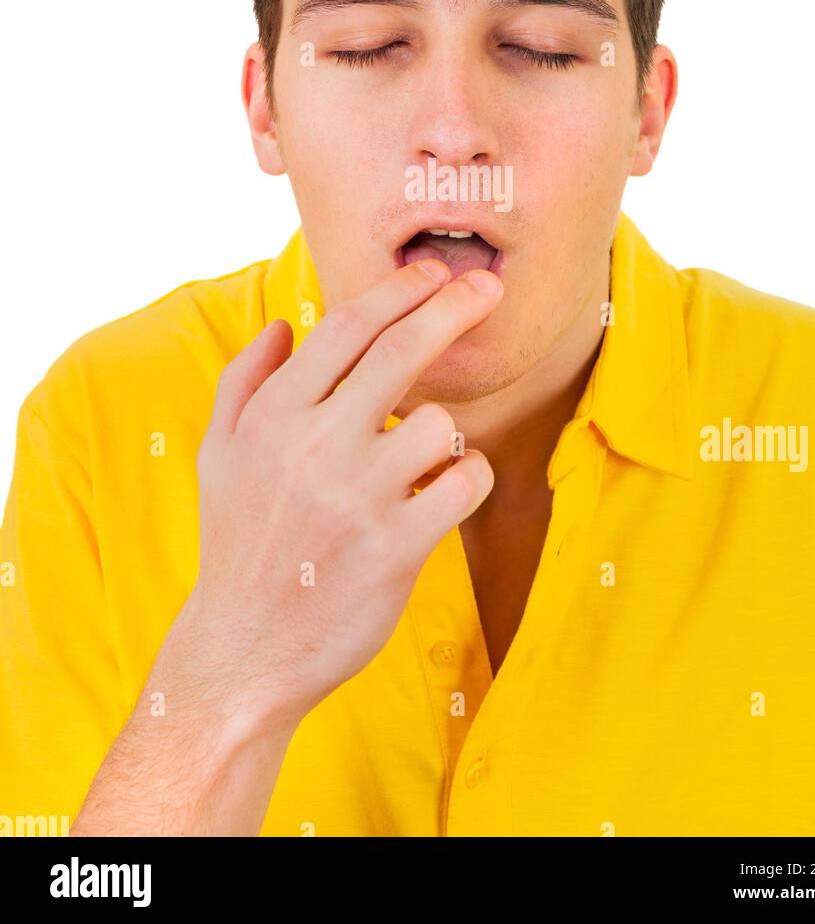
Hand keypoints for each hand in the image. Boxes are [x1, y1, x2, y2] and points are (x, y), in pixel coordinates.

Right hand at [184, 258, 502, 732]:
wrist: (244, 652)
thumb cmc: (237, 545)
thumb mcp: (218, 455)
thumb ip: (245, 382)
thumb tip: (282, 324)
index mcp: (271, 417)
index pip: (345, 327)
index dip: (397, 289)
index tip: (431, 272)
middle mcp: (313, 446)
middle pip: (401, 350)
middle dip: (453, 306)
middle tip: (488, 287)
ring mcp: (358, 497)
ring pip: (439, 421)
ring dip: (445, 430)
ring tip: (424, 458)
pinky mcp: (397, 546)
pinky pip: (465, 481)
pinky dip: (468, 477)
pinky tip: (446, 490)